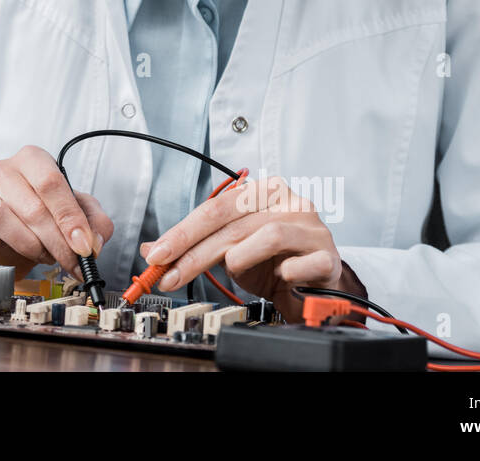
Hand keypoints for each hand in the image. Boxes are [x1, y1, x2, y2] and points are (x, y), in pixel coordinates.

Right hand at [0, 145, 113, 279]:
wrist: (2, 228)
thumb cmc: (38, 215)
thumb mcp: (75, 211)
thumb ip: (94, 222)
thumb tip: (93, 243)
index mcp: (32, 159)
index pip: (52, 182)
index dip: (70, 218)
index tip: (83, 246)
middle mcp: (1, 169)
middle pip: (32, 207)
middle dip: (57, 243)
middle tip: (70, 262)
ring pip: (2, 219)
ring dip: (29, 246)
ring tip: (41, 254)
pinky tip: (6, 248)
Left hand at [138, 175, 360, 323]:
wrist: (314, 286)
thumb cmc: (272, 263)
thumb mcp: (229, 251)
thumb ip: (194, 246)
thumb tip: (151, 250)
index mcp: (261, 192)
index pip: (214, 207)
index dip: (181, 232)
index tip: (156, 254)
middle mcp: (287, 201)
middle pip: (233, 221)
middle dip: (194, 251)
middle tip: (170, 274)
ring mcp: (311, 227)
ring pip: (269, 234)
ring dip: (241, 256)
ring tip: (233, 269)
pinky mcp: (328, 255)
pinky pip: (302, 262)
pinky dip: (286, 272)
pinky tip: (280, 277)